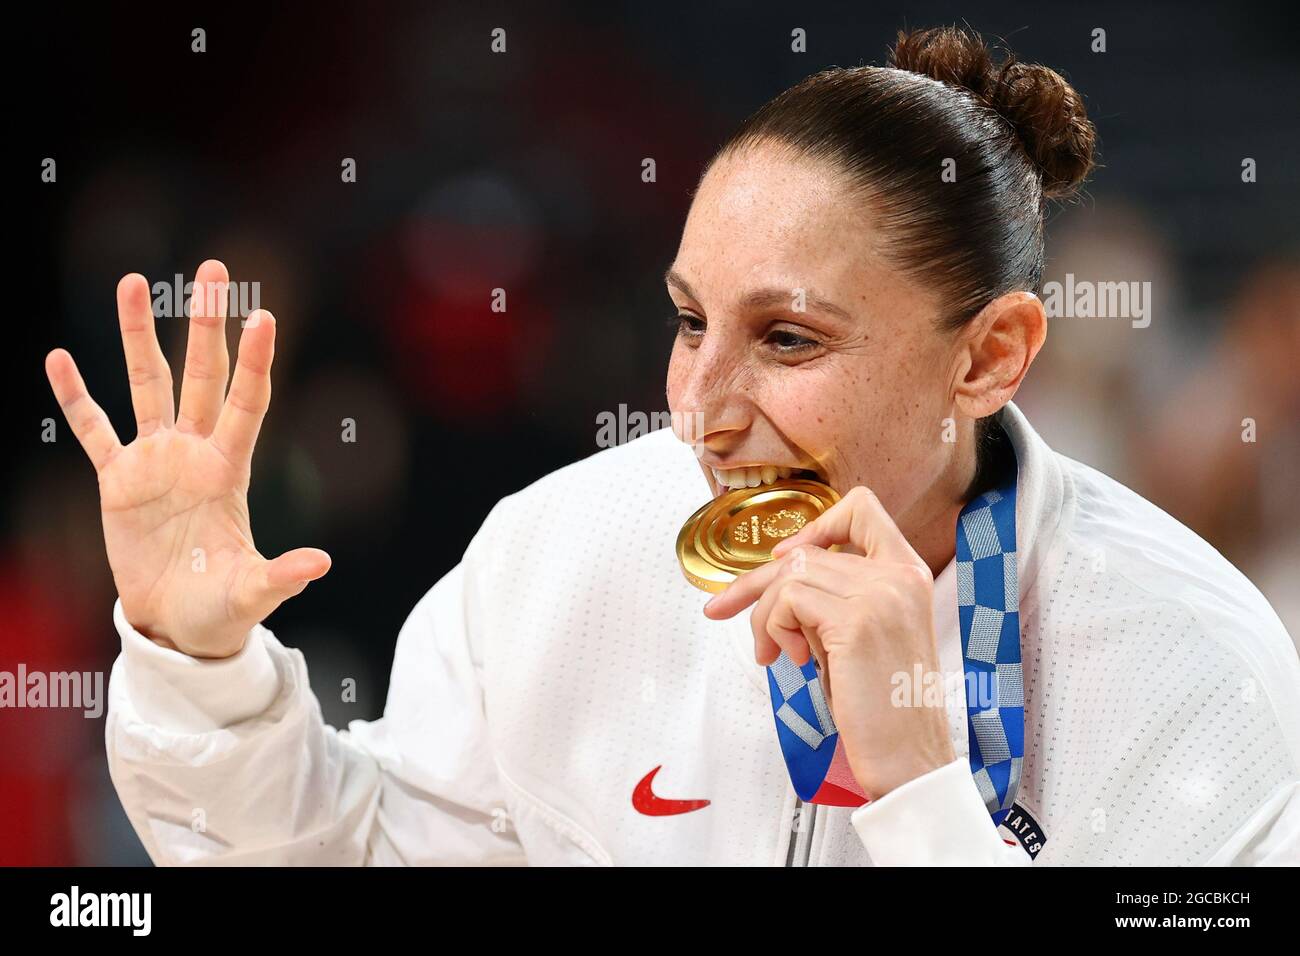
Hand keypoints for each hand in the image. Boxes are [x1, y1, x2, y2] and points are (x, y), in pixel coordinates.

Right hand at [44, 261, 329, 657]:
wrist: (179, 625)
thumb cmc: (223, 608)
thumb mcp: (252, 593)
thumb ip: (281, 576)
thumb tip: (321, 564)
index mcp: (230, 472)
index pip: (247, 404)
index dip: (253, 362)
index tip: (263, 315)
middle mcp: (194, 453)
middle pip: (201, 375)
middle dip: (205, 324)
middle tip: (212, 269)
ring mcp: (155, 461)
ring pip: (146, 384)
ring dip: (139, 335)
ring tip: (133, 281)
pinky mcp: (118, 480)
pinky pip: (93, 429)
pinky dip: (76, 397)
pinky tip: (61, 358)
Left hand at [703, 486, 954, 797]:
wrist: (909, 758)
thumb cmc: (882, 707)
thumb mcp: (865, 635)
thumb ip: (838, 598)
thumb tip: (779, 573)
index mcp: (908, 573)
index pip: (862, 508)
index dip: (816, 526)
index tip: (786, 558)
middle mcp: (899, 575)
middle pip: (806, 550)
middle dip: (758, 585)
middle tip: (722, 608)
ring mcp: (879, 594)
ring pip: (790, 574)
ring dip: (766, 615)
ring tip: (776, 654)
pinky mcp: (855, 621)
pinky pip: (788, 600)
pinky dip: (774, 627)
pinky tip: (792, 659)